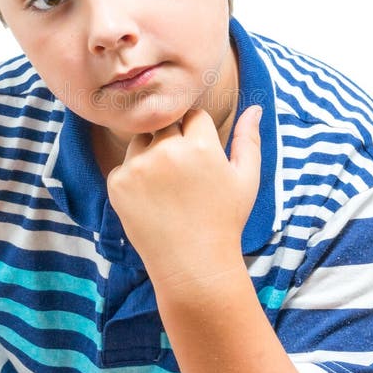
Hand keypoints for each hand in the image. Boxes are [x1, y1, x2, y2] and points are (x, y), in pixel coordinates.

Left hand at [107, 105, 261, 287]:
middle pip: (166, 124)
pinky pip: (125, 165)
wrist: (193, 265)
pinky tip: (151, 201)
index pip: (194, 115)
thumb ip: (248, 139)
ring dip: (151, 153)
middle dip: (174, 140)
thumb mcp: (246, 179)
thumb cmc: (224, 221)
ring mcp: (138, 166)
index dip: (198, 134)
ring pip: (142, 141)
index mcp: (200, 146)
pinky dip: (134, 177)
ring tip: (168, 188)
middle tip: (183, 175)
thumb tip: (254, 106)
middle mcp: (166, 151)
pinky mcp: (117, 183)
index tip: (200, 159)